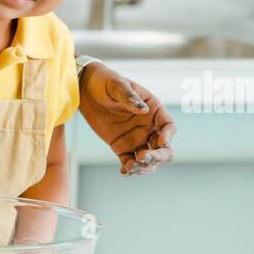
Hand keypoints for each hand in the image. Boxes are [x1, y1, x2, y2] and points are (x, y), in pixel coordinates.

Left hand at [79, 61, 175, 175]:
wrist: (85, 89)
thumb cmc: (106, 81)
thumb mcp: (117, 85)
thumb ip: (129, 97)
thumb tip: (143, 110)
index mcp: (153, 110)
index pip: (168, 126)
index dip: (168, 136)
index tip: (161, 141)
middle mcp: (149, 127)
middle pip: (163, 148)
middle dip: (158, 156)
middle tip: (144, 157)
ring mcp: (136, 139)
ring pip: (149, 159)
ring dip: (144, 166)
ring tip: (130, 166)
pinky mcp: (122, 147)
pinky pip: (130, 162)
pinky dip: (130, 169)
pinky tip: (124, 171)